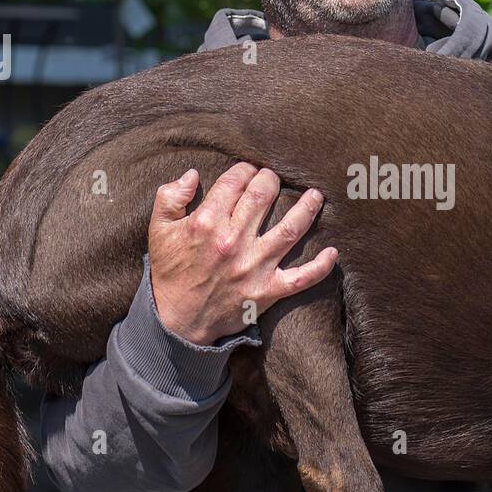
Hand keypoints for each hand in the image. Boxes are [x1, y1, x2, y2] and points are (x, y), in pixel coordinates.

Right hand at [147, 162, 337, 344]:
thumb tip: (193, 174)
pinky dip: (320, 267)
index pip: (234, 183)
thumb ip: (170, 197)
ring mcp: (254, 267)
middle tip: (275, 177)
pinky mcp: (267, 291)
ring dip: (307, 209)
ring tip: (317, 196)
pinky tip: (333, 252)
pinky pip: (301, 278)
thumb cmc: (170, 272)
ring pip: (290, 230)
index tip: (249, 170)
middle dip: (272, 180)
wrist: (177, 321)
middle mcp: (233, 242)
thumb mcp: (158, 230)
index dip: (244, 170)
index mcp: (206, 223)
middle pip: (263, 197)